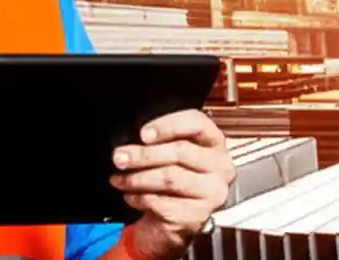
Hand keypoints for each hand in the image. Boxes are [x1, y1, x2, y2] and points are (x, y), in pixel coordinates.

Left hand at [110, 109, 235, 258]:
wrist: (175, 216)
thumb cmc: (170, 174)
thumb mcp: (167, 151)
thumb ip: (157, 140)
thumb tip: (129, 141)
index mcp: (213, 142)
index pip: (198, 124)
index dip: (168, 126)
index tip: (143, 134)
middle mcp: (219, 166)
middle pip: (181, 152)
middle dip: (143, 155)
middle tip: (119, 157)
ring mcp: (212, 193)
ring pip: (171, 178)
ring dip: (137, 178)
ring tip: (119, 178)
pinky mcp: (198, 216)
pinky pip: (164, 203)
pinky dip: (140, 198)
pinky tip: (130, 196)